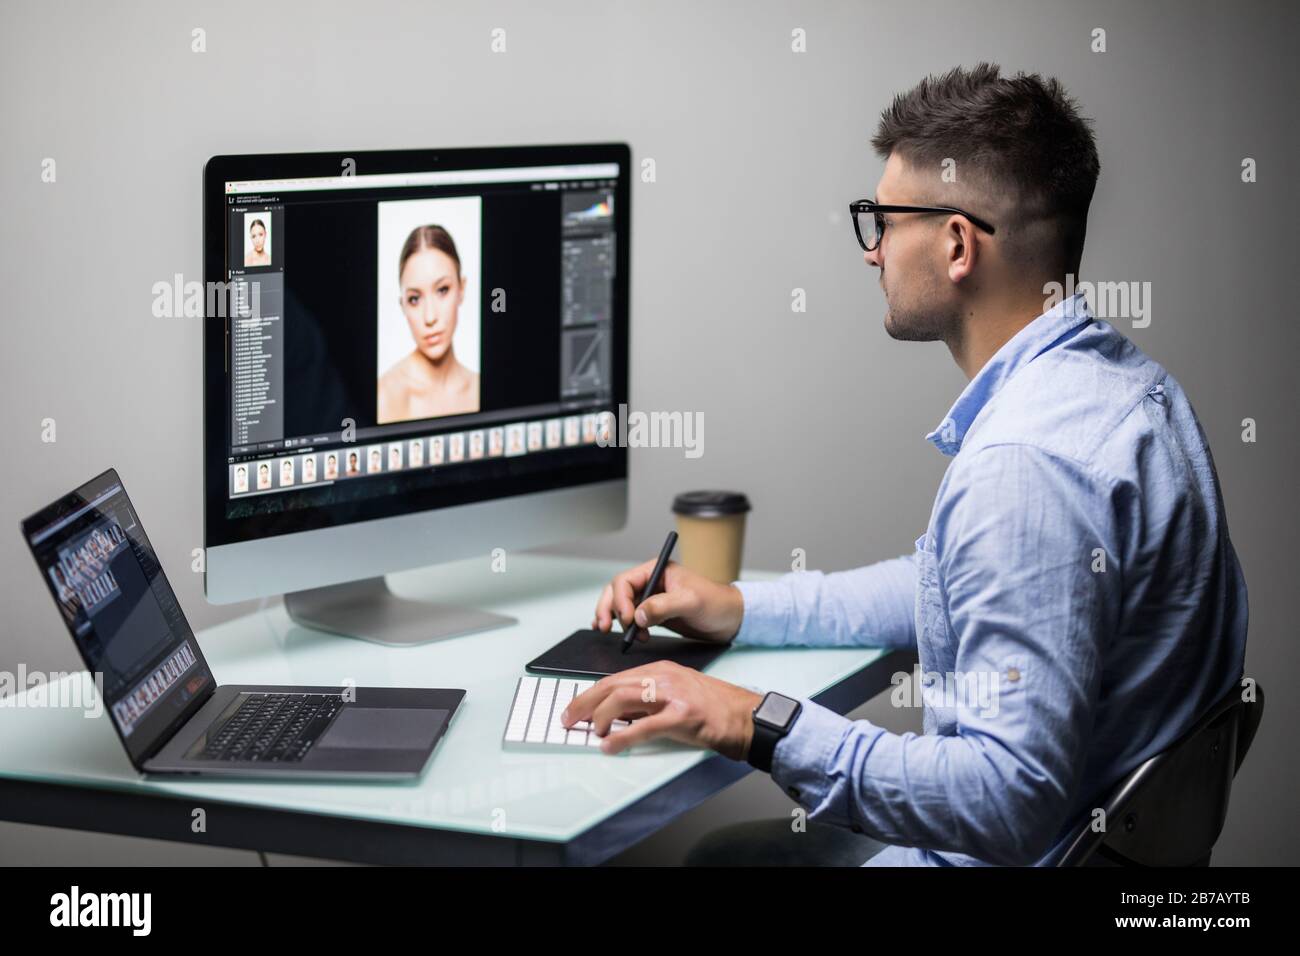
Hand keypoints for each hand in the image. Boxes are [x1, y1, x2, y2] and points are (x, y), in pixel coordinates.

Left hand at [561, 661, 762, 758]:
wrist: (747, 716)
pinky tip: (609, 746)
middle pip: (613, 686)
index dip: (590, 694)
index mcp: (661, 670)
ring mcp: (674, 695)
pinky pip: (644, 727)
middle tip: (568, 719)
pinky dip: (622, 737)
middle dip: (585, 703)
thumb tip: (616, 716)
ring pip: (624, 700)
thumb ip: (648, 701)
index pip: (616, 678)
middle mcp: (664, 677)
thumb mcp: (677, 694)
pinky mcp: (683, 717)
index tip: (574, 708)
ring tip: (592, 733)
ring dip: (600, 718)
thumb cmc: (714, 709)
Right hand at [592, 559, 743, 642]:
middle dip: (608, 608)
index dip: (621, 600)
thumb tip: (638, 615)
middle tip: (605, 627)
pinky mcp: (653, 614)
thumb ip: (663, 606)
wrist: (730, 619)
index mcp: (657, 570)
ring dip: (613, 618)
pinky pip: (630, 617)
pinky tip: (618, 634)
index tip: (629, 619)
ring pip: (620, 605)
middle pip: (617, 592)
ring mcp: (650, 598)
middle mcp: (650, 582)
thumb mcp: (690, 602)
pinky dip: (621, 625)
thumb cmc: (715, 603)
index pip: (626, 581)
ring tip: (611, 633)